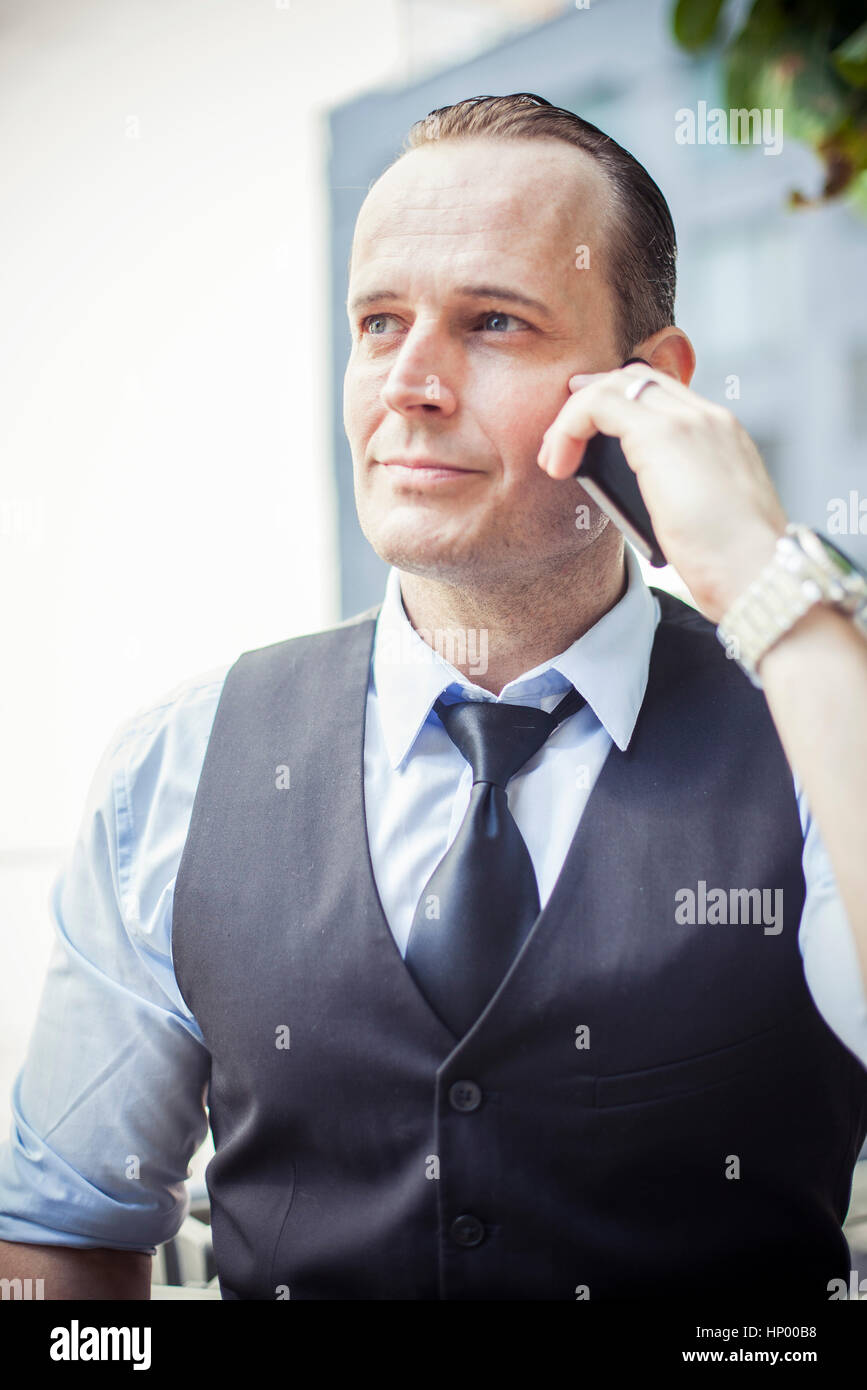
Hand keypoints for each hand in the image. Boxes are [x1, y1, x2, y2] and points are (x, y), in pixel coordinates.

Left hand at [536, 361, 789, 622]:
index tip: (587, 425)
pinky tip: (558, 463)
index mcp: (724, 436)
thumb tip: (633, 500)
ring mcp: (687, 421)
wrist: (756, 573)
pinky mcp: (662, 434)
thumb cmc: (733, 565)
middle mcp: (708, 418)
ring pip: (613, 386)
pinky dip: (569, 427)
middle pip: (637, 379)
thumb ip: (673, 495)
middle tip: (560, 436)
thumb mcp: (702, 518)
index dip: (620, 400)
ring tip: (554, 458)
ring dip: (574, 417)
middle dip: (591, 399)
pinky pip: (597, 406)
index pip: (665, 393)